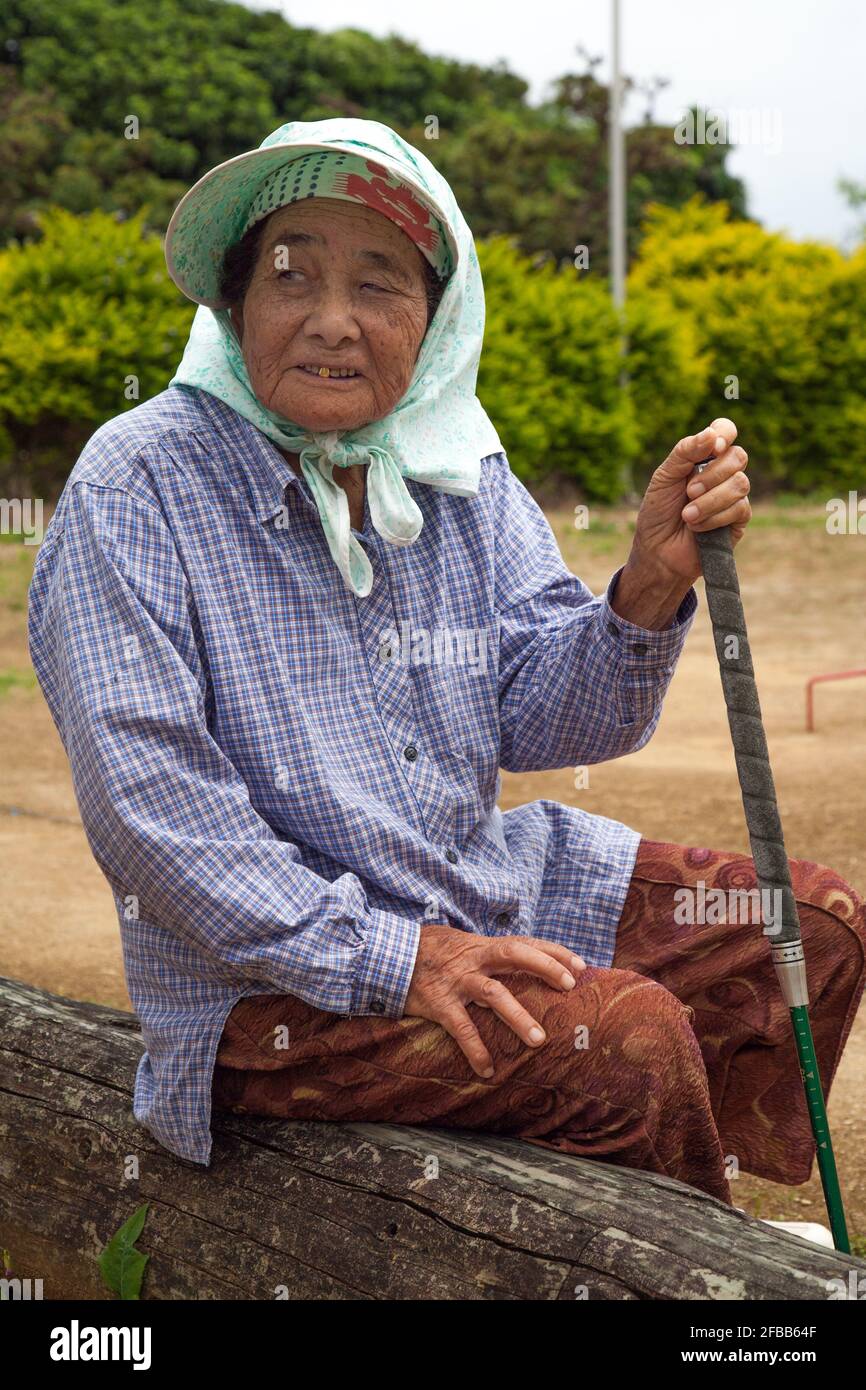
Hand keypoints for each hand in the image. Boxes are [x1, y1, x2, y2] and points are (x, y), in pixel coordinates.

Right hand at [404, 924, 585, 1077]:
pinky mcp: (439, 1003)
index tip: (580, 965)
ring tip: (538, 1040)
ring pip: (494, 994)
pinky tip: (487, 1070)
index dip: (553, 952)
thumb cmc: (428, 952)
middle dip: (544, 968)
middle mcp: (473, 959)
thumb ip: (486, 954)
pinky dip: (475, 1050)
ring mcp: (457, 981)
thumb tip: (518, 963)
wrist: (387, 956)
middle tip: (568, 986)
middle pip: (515, 955)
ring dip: (518, 1016)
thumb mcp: (460, 944)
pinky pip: (461, 1028)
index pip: (524, 943)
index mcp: (482, 946)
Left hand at [628, 417, 751, 590]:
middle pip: (738, 456)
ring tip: (687, 515)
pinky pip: (739, 508)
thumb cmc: (659, 514)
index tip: (713, 447)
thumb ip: (685, 452)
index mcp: (703, 457)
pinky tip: (697, 528)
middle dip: (713, 474)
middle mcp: (722, 473)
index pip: (725, 431)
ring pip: (740, 483)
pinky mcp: (739, 520)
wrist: (658, 552)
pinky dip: (714, 517)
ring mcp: (733, 496)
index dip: (724, 434)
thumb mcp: (664, 477)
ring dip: (710, 500)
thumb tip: (712, 434)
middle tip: (689, 492)